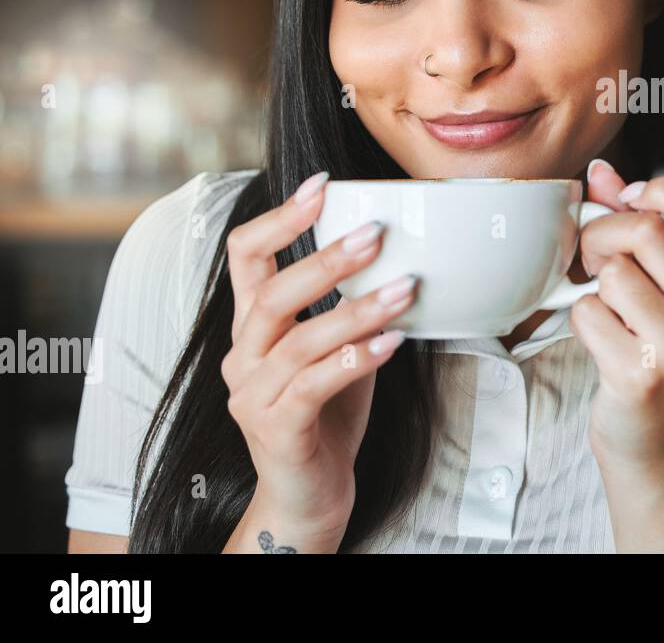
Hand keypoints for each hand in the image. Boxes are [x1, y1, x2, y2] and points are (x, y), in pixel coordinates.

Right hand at [221, 171, 413, 540]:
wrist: (309, 493)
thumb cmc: (328, 411)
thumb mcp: (338, 346)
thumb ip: (350, 305)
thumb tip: (404, 253)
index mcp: (253, 325)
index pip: (244, 256)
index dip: (279, 218)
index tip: (322, 185)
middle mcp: (242, 354)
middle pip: (270, 293)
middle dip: (326, 259)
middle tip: (377, 234)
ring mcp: (253, 394)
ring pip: (299, 340)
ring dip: (357, 310)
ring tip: (407, 289)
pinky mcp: (276, 429)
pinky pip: (316, 386)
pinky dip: (357, 359)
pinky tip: (393, 341)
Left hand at [571, 161, 663, 471]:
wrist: (654, 443)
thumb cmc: (652, 352)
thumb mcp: (660, 289)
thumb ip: (634, 224)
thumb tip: (601, 171)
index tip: (633, 196)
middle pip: (646, 232)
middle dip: (602, 234)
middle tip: (593, 258)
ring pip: (612, 273)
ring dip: (593, 287)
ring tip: (605, 309)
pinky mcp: (642, 375)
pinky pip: (589, 313)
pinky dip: (581, 320)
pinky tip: (601, 342)